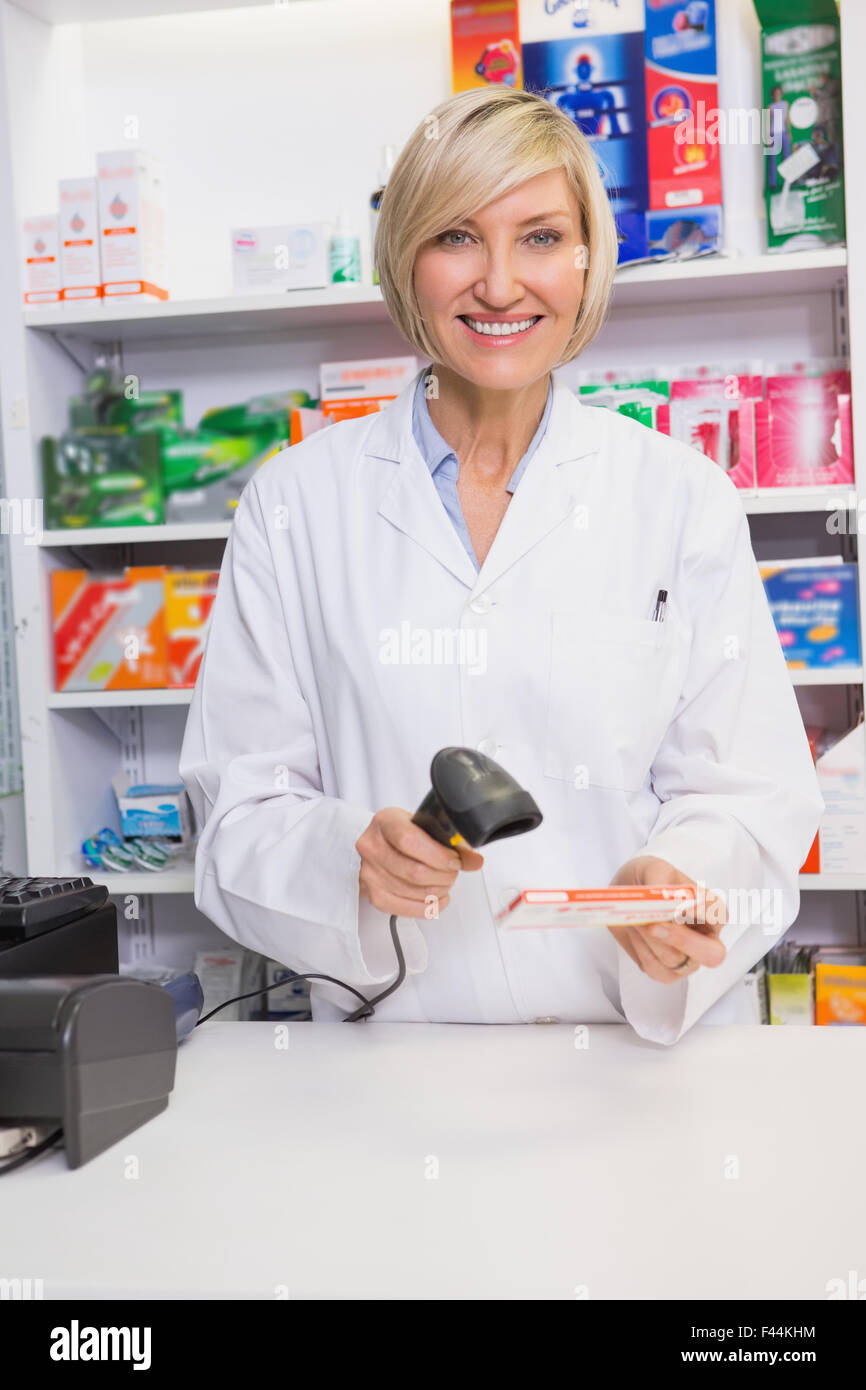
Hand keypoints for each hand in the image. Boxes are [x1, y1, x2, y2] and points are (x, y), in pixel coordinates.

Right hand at [356, 808, 483, 918]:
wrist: (372, 843)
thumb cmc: (398, 832)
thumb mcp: (422, 825)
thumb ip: (449, 841)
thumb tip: (476, 861)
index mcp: (386, 822)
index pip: (410, 841)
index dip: (438, 855)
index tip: (454, 859)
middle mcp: (373, 848)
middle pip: (415, 871)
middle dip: (445, 875)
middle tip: (453, 871)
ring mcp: (370, 873)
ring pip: (414, 891)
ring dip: (439, 890)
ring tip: (446, 882)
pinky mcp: (374, 895)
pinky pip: (406, 908)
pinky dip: (429, 907)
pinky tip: (438, 898)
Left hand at [607, 854, 725, 982]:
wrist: (624, 894)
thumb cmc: (648, 879)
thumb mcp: (654, 868)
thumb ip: (661, 879)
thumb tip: (666, 899)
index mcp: (711, 909)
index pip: (718, 916)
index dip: (702, 913)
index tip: (681, 905)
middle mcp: (705, 937)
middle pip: (712, 954)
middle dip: (682, 941)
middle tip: (653, 926)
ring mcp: (687, 957)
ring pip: (675, 960)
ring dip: (650, 940)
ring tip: (635, 920)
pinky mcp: (666, 970)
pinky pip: (657, 969)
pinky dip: (641, 950)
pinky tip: (634, 933)